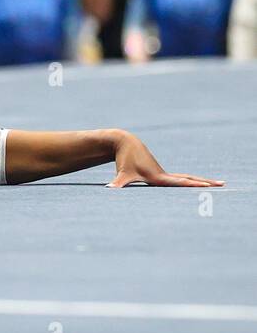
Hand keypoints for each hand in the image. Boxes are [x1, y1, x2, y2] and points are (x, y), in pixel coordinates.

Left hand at [108, 131, 223, 187]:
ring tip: (218, 184)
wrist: (126, 143)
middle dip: (205, 182)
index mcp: (158, 177)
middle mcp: (164, 175)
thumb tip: (109, 190)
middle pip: (189, 179)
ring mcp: (164, 173)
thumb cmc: (124, 160)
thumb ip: (117, 183)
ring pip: (186, 177)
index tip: (206, 186)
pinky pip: (180, 178)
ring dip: (201, 181)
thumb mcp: (122, 174)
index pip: (179, 183)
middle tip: (223, 184)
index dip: (192, 185)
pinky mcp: (161, 172)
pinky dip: (191, 181)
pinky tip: (199, 184)